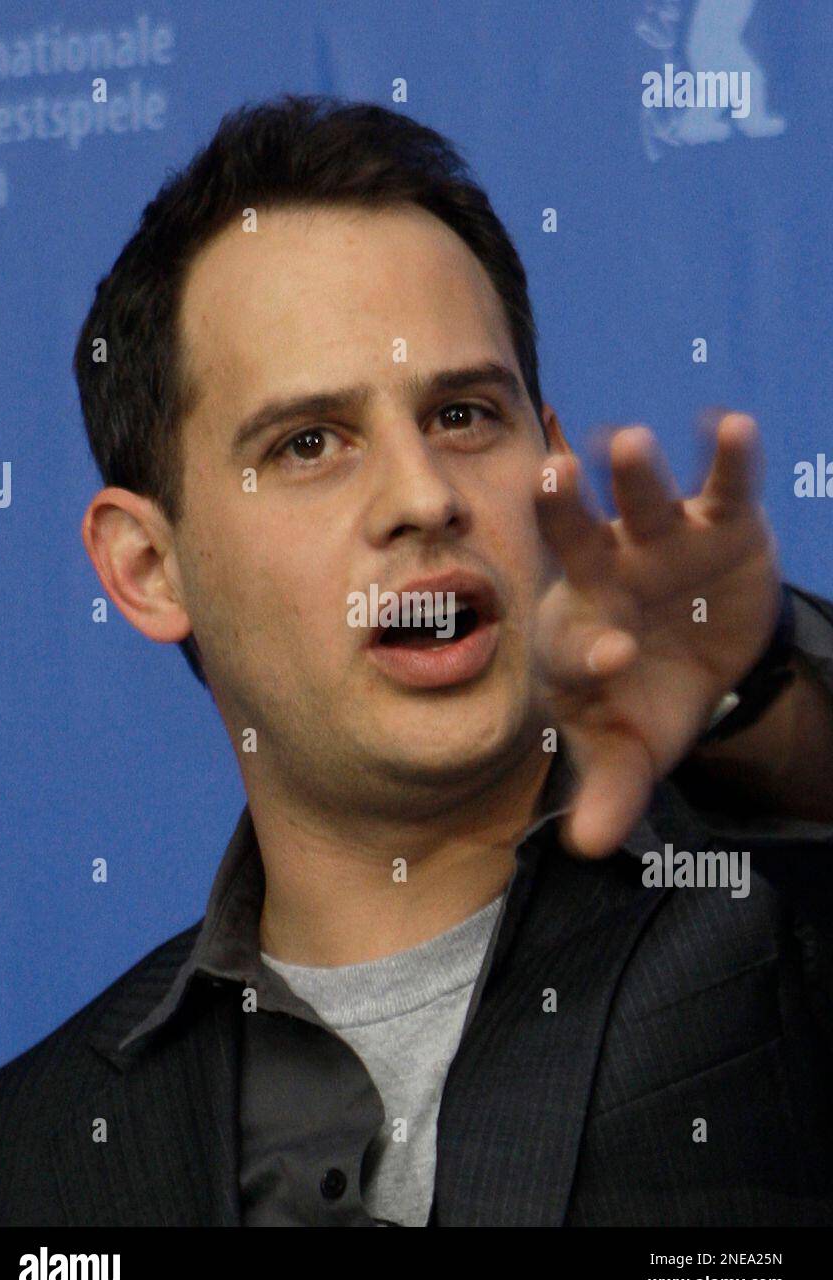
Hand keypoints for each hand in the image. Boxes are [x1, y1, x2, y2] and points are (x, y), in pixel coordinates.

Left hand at [534, 411, 781, 858]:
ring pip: (642, 503)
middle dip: (566, 514)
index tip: (615, 657)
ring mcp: (660, 545)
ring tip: (628, 441)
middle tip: (552, 479)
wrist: (697, 660)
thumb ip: (607, 791)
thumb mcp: (631, 750)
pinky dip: (728, 461)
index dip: (592, 646)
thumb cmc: (644, 700)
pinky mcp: (720, 525)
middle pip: (577, 542)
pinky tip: (731, 426)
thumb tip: (586, 849)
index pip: (577, 640)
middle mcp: (609, 576)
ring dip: (636, 473)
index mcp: (578, 631)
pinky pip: (721, 488)